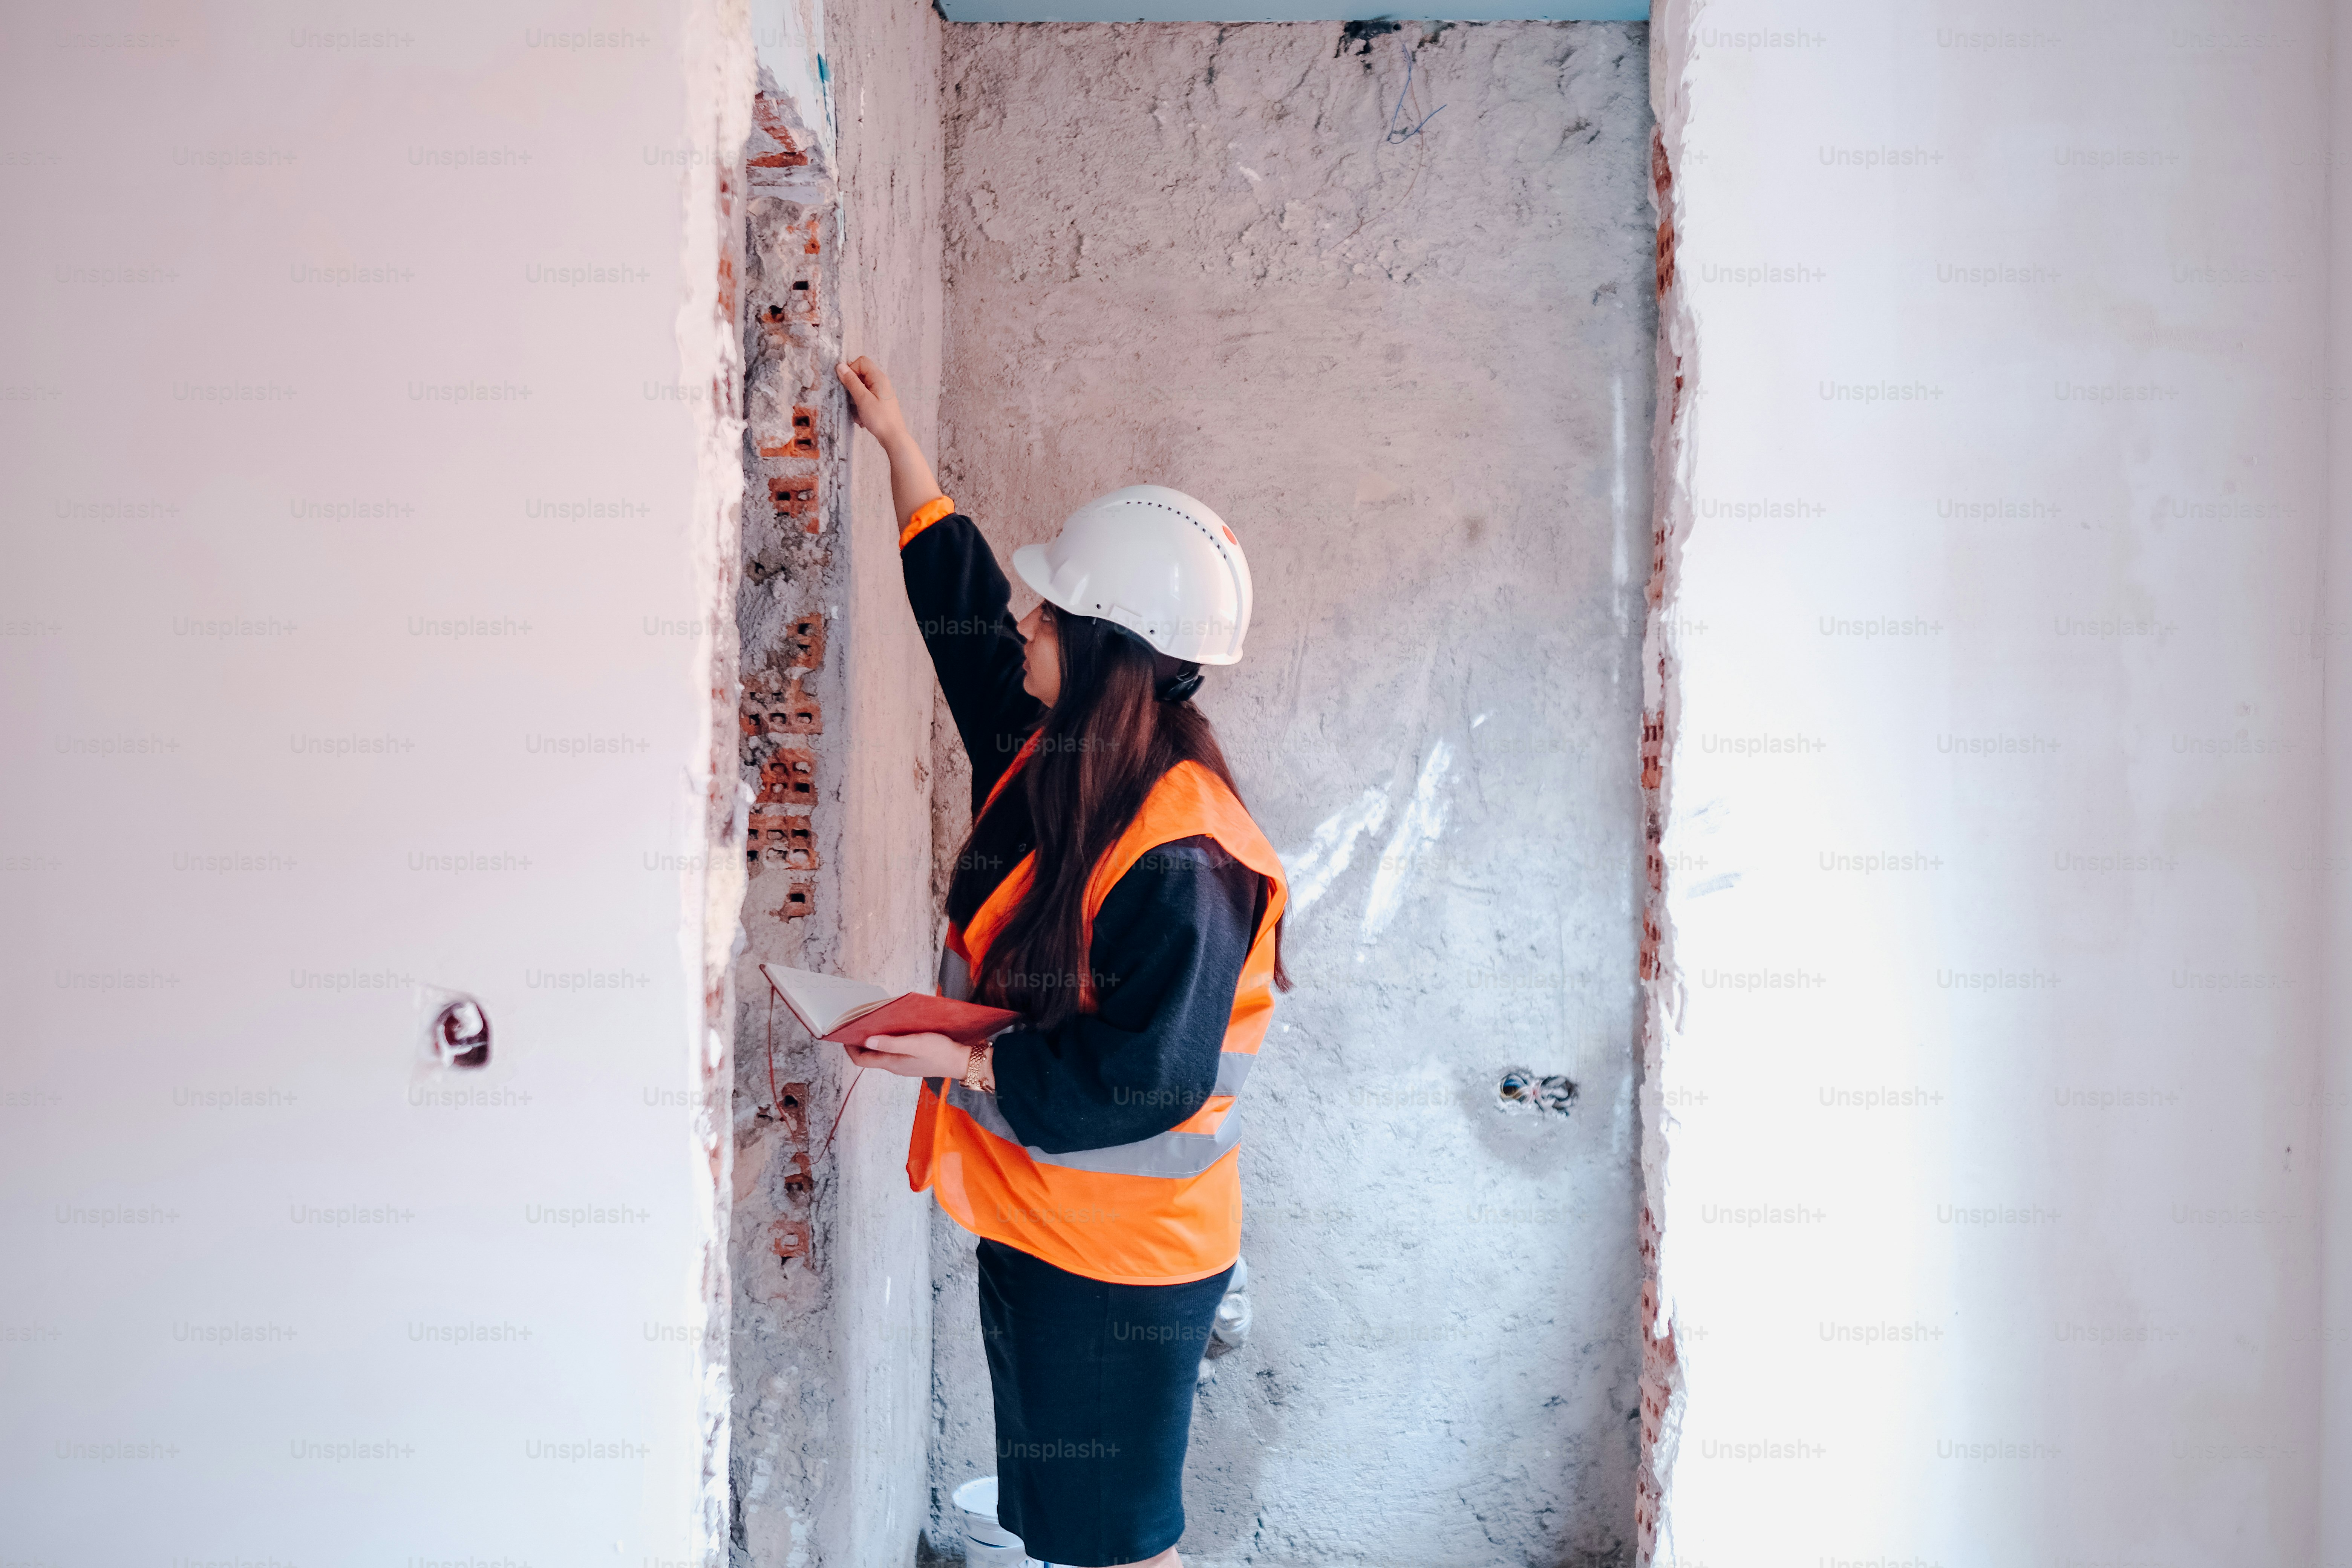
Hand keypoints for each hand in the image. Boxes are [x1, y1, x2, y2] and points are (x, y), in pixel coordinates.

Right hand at [835, 355, 909, 448]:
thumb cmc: (879, 418)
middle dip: (852, 389)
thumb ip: (851, 381)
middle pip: (860, 376)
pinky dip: (860, 409)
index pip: (861, 362)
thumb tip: (840, 366)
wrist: (893, 438)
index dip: (851, 370)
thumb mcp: (862, 398)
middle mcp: (881, 383)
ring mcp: (880, 393)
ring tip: (859, 413)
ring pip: (860, 390)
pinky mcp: (879, 403)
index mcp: (878, 378)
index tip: (846, 384)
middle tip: (852, 402)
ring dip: (855, 402)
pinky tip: (863, 419)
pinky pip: (865, 400)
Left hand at [845, 1030, 969, 1079]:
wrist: (961, 1061)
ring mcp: (903, 1064)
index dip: (850, 1048)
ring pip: (881, 1053)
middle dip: (860, 1042)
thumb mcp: (915, 1044)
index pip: (861, 1060)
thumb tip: (867, 1040)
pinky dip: (886, 1041)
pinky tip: (893, 1030)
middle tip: (858, 1024)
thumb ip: (891, 1043)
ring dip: (874, 1041)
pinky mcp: (911, 1060)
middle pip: (869, 1057)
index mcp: (892, 1063)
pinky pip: (892, 1052)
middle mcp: (894, 1066)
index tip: (845, 1033)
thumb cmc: (939, 1052)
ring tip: (873, 1024)